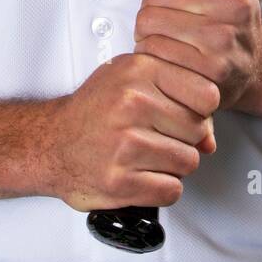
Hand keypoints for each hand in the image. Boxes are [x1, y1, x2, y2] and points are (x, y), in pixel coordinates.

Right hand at [46, 52, 219, 213]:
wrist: (51, 143)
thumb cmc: (93, 113)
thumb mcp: (131, 80)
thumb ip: (176, 96)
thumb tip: (210, 139)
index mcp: (138, 71)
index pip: (207, 95)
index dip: (201, 110)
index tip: (184, 114)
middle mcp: (132, 103)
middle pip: (199, 131)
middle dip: (185, 139)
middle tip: (159, 137)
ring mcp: (126, 143)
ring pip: (189, 162)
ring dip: (173, 165)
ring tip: (148, 156)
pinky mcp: (120, 180)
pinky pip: (171, 189)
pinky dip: (161, 188)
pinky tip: (143, 175)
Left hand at [118, 0, 261, 112]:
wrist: (251, 61)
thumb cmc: (222, 16)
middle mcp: (235, 0)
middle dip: (151, 5)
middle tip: (167, 16)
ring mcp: (224, 35)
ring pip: (148, 21)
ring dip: (146, 31)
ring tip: (166, 34)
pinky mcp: (211, 67)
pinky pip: (154, 51)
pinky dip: (151, 53)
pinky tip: (169, 53)